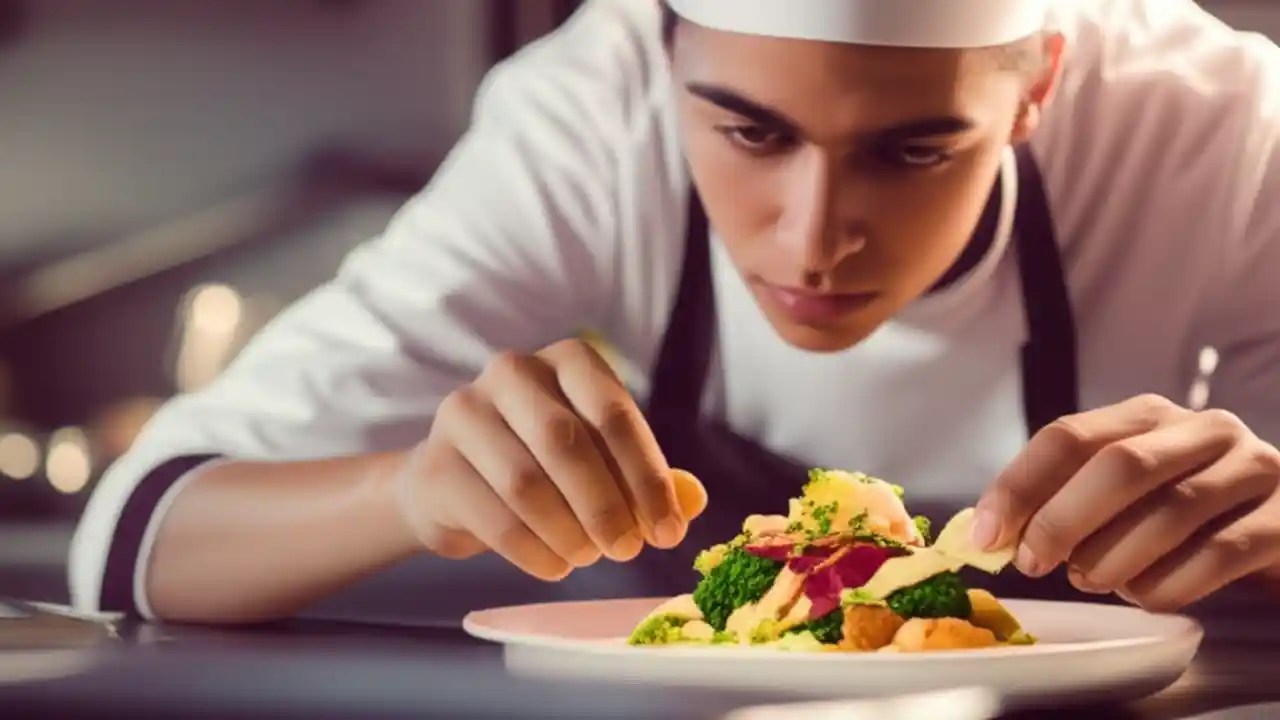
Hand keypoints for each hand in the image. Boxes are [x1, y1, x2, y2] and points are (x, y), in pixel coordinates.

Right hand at [393, 338, 706, 580]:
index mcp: (567, 360)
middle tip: (628, 550)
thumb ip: (647, 477)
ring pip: (526, 482)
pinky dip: (534, 551)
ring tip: (589, 557)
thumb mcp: (603, 461)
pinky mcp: (436, 463)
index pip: (613, 413)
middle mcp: (512, 371)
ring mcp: (465, 412)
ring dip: (569, 532)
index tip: (669, 530)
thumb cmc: (546, 465)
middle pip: (566, 443)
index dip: (647, 477)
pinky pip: (493, 516)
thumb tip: (691, 502)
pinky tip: (555, 566)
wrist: (455, 484)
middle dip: (606, 506)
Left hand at [972, 394, 1279, 611]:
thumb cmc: (1187, 514)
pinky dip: (1168, 584)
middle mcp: (1204, 429)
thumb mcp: (1125, 495)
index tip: (985, 534)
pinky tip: (1145, 595)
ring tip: (1091, 579)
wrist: (1278, 528)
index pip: (1069, 435)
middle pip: (1121, 464)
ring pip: (1172, 510)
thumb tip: (992, 534)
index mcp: (1148, 414)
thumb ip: (1065, 501)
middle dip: (1064, 519)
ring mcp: (1252, 470)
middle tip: (1033, 562)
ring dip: (1115, 556)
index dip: (1019, 485)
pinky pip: (1219, 553)